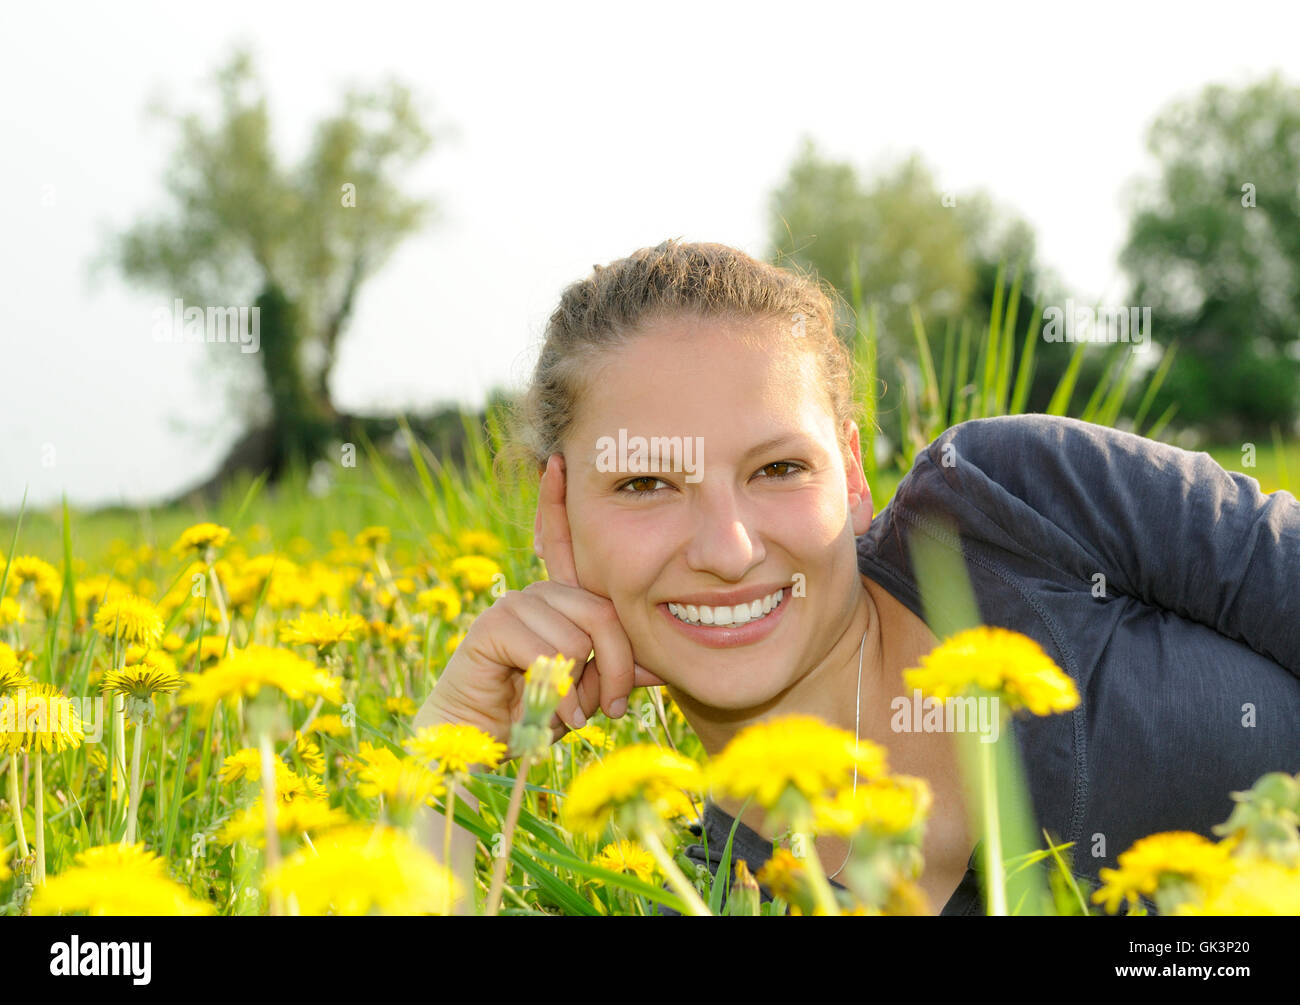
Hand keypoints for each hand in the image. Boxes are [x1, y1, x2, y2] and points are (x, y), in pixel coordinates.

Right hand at [423, 453, 664, 748]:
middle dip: (617, 664)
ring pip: (579, 633)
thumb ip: (624, 669)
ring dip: (583, 685)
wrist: (488, 750)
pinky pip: (547, 647)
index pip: (565, 545)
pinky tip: (542, 709)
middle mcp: (539, 596)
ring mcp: (515, 607)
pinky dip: (555, 687)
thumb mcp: (594, 690)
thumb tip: (664, 662)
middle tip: (611, 707)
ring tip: (566, 711)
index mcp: (562, 603)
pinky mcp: (492, 628)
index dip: (557, 501)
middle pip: (603, 608)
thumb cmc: (539, 719)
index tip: (559, 460)